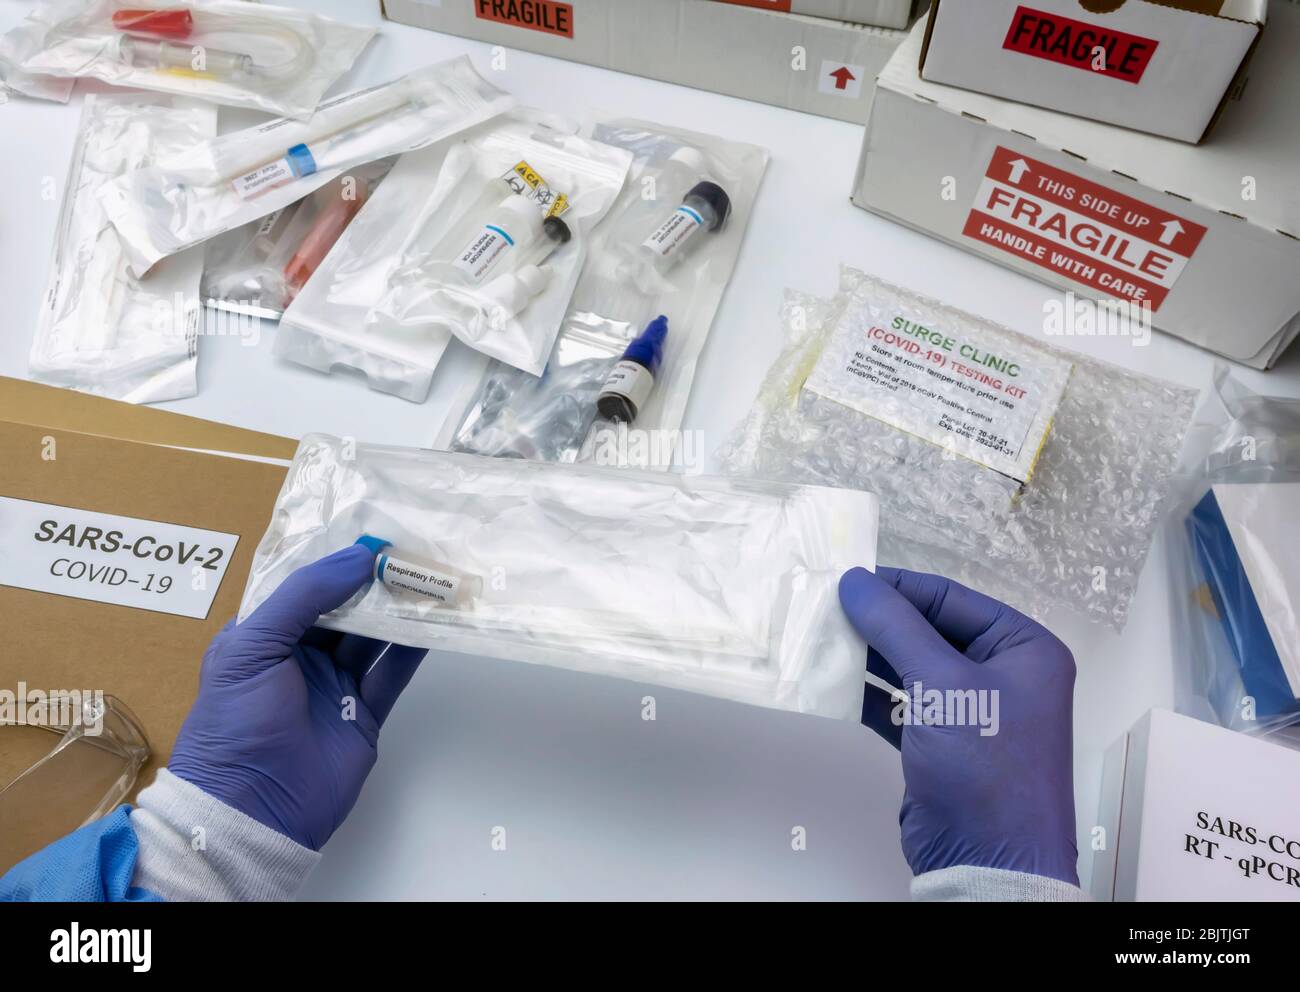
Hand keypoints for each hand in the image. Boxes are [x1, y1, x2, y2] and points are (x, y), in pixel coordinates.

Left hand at [169, 545, 425, 850]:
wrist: (250, 810)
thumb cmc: (235, 724)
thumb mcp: (253, 646)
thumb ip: (303, 597)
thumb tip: (358, 557)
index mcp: (263, 636)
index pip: (304, 587)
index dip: (336, 562)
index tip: (373, 537)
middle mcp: (300, 656)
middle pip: (345, 608)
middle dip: (374, 583)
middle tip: (409, 553)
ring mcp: (334, 686)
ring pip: (374, 637)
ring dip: (398, 611)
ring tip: (428, 581)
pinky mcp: (364, 715)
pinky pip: (393, 673)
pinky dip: (413, 648)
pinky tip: (432, 623)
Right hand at [839, 567, 1078, 884]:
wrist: (988, 864)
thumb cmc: (984, 766)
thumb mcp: (942, 685)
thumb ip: (895, 627)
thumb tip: (855, 580)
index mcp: (1024, 648)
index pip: (950, 600)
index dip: (897, 587)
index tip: (845, 578)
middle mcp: (1004, 673)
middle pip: (929, 630)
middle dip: (879, 621)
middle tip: (825, 606)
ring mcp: (972, 710)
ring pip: (911, 665)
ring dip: (868, 655)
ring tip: (820, 638)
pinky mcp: (942, 742)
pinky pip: (900, 703)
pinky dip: (868, 693)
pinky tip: (831, 681)